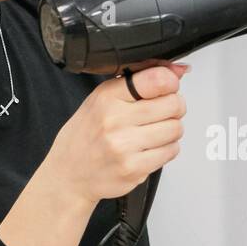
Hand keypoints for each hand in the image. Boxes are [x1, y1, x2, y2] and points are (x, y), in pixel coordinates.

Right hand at [46, 63, 189, 203]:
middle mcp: (115, 120)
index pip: (157, 80)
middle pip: (173, 104)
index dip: (170, 82)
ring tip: (153, 132)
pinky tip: (149, 148)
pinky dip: (166, 149)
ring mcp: (124, 146)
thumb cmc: (86, 136)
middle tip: (162, 112)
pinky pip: (171, 152)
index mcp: (107, 97)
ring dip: (171, 130)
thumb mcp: (102, 99)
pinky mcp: (134, 168)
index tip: (168, 87)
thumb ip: (139, 81)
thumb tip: (178, 70)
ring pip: (176, 129)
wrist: (69, 174)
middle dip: (174, 107)